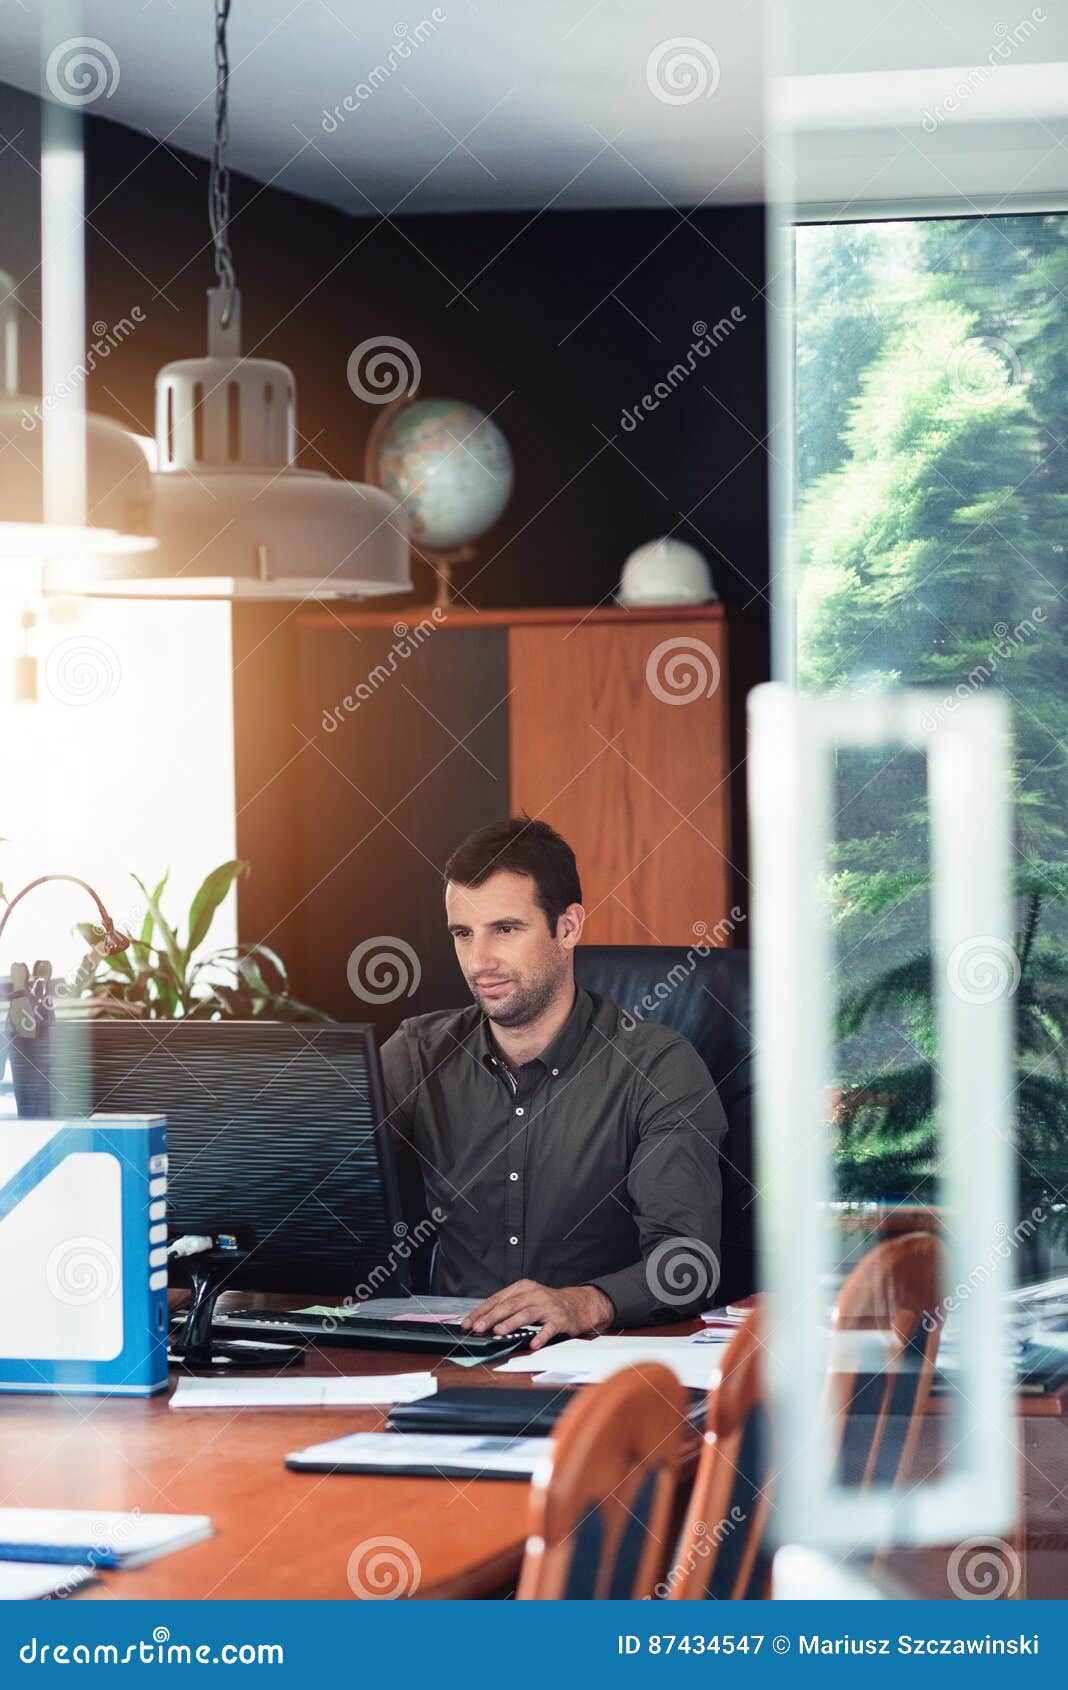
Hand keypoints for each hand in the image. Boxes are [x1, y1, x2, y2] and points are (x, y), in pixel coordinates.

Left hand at [461, 1280, 614, 1350]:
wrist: (578, 1304)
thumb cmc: (547, 1304)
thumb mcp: (527, 1299)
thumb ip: (509, 1308)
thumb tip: (483, 1322)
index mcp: (523, 1288)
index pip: (497, 1299)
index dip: (482, 1311)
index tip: (468, 1323)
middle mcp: (534, 1294)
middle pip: (510, 1305)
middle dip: (492, 1317)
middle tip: (479, 1327)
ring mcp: (547, 1306)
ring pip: (526, 1314)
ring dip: (511, 1323)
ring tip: (499, 1332)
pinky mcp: (559, 1319)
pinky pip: (548, 1328)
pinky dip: (540, 1336)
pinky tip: (532, 1344)